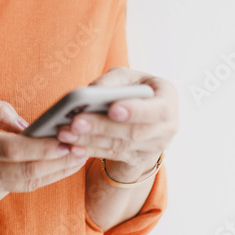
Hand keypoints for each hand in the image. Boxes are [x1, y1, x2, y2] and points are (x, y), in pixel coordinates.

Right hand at [0, 93, 90, 206]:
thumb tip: (29, 125)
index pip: (12, 149)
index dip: (42, 146)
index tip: (66, 139)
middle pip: (26, 171)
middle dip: (59, 161)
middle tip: (84, 148)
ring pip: (26, 184)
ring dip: (55, 172)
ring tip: (77, 158)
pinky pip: (15, 187)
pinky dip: (36, 175)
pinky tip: (54, 164)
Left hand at [55, 68, 177, 181]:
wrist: (144, 113)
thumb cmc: (134, 88)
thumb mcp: (127, 77)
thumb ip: (112, 81)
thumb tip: (91, 91)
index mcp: (169, 99)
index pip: (156, 109)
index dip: (134, 111)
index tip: (112, 109)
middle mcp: (167, 127)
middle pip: (133, 132)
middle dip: (102, 127)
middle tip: (75, 121)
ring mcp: (154, 147)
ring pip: (120, 146)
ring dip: (91, 141)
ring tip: (66, 133)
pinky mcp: (138, 158)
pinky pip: (112, 156)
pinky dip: (91, 150)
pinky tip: (73, 147)